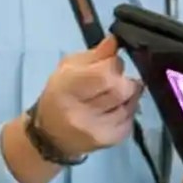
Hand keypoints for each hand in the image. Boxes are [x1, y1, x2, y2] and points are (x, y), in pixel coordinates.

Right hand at [34, 36, 142, 158]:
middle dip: (124, 80)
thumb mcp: (69, 68)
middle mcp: (82, 114)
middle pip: (121, 89)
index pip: (104, 74)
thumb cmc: (60, 94)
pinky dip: (128, 109)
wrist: (51, 135)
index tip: (110, 62)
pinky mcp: (111, 140)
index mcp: (67, 89)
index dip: (113, 64)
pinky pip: (132, 118)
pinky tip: (115, 108)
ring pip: (131, 103)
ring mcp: (98, 130)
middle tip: (115, 79)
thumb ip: (95, 55)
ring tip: (114, 93)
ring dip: (128, 94)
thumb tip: (115, 41)